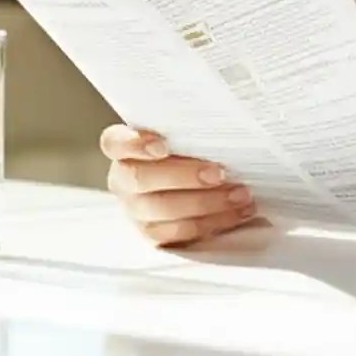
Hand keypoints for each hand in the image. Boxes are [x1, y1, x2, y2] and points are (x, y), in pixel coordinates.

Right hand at [99, 125, 257, 245]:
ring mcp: (136, 210)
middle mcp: (123, 180)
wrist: (194, 181)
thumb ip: (191, 130)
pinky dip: (214, 222)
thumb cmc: (190, 149)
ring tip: (240, 195)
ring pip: (163, 211)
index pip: (115, 142)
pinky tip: (239, 212)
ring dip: (207, 203)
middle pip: (141, 179)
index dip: (135, 144)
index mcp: (123, 149)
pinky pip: (180, 233)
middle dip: (185, 177)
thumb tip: (223, 120)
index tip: (163, 146)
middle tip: (219, 173)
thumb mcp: (187, 134)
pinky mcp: (155, 234)